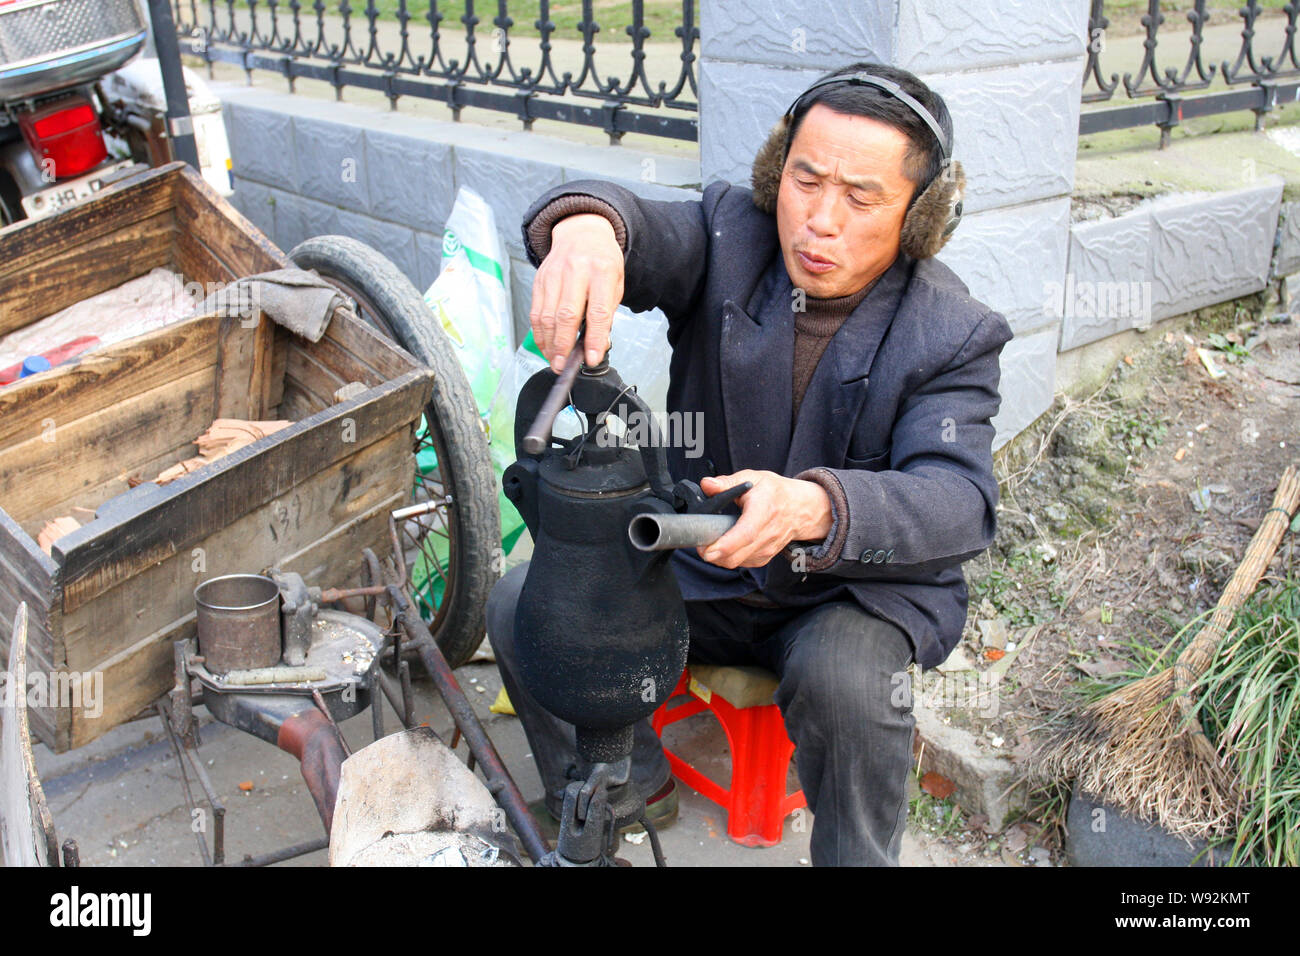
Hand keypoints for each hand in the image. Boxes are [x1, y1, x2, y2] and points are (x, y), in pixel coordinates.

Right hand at [529, 213, 623, 371]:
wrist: (582, 233)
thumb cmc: (602, 261)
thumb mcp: (615, 283)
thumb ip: (607, 314)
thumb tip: (597, 346)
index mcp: (601, 271)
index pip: (597, 311)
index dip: (593, 338)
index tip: (590, 359)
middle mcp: (575, 270)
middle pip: (566, 315)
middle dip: (563, 346)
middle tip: (563, 366)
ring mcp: (554, 274)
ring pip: (546, 316)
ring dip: (549, 343)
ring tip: (555, 360)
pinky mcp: (539, 280)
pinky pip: (535, 311)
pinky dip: (539, 333)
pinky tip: (545, 345)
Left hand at [697, 471, 831, 568]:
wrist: (800, 508)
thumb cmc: (775, 492)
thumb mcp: (753, 478)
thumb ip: (727, 482)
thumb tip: (706, 484)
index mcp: (764, 511)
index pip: (745, 534)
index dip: (724, 545)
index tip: (705, 548)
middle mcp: (768, 534)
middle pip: (737, 555)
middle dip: (713, 554)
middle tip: (700, 543)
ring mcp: (767, 549)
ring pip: (736, 562)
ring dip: (719, 557)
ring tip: (711, 541)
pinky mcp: (764, 557)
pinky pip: (741, 563)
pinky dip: (728, 558)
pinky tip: (725, 546)